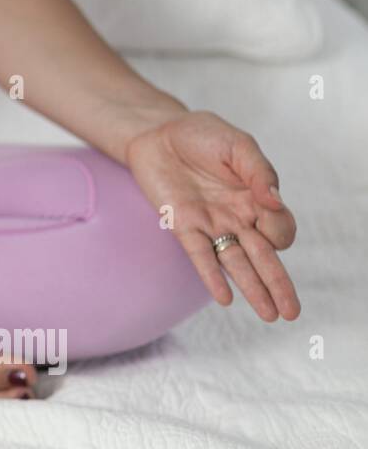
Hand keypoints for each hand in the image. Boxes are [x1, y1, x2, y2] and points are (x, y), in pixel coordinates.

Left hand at [127, 111, 298, 321]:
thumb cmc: (201, 135)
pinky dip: (213, 277)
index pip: (280, 228)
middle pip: (265, 258)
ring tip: (270, 315)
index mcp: (256, 198)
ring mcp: (211, 224)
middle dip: (279, 285)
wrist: (158, 133)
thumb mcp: (237, 145)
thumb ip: (258, 171)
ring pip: (237, 264)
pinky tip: (225, 299)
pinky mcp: (183, 226)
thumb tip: (274, 199)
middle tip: (291, 312)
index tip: (268, 213)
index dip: (279, 229)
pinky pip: (201, 256)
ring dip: (254, 289)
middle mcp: (237, 217)